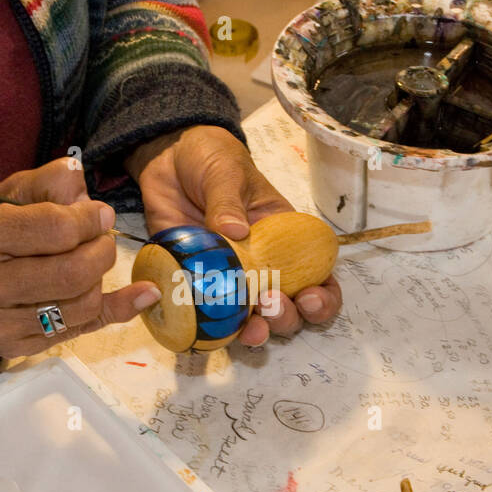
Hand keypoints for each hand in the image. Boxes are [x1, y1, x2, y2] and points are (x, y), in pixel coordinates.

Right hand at [0, 158, 160, 356]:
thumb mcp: (0, 198)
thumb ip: (45, 185)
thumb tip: (85, 187)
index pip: (56, 228)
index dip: (89, 219)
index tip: (99, 214)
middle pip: (73, 272)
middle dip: (101, 250)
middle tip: (101, 239)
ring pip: (80, 306)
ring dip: (99, 280)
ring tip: (90, 262)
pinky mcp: (13, 348)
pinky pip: (78, 331)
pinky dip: (113, 310)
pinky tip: (141, 295)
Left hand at [126, 125, 341, 346]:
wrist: (167, 159)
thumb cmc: (210, 159)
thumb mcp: (225, 172)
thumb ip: (227, 201)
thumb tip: (235, 229)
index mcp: (283, 237)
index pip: (317, 274)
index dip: (324, 296)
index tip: (311, 298)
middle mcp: (262, 264)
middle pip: (288, 305)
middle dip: (287, 317)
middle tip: (270, 306)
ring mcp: (228, 276)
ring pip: (251, 318)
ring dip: (256, 331)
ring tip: (250, 332)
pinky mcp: (196, 281)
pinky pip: (207, 313)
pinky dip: (209, 327)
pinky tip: (207, 332)